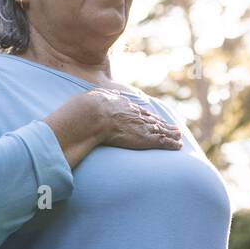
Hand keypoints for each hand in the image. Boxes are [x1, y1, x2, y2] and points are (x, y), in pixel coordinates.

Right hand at [44, 89, 180, 169]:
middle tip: (170, 127)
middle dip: (160, 123)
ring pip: (158, 129)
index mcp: (117, 105)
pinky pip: (160, 140)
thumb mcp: (83, 103)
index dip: (142, 115)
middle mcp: (131, 113)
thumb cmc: (82, 111)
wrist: (90, 115)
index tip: (148, 117)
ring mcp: (138, 125)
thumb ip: (83, 107)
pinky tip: (177, 145)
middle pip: (149, 119)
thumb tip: (71, 113)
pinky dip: (170, 143)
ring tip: (178, 137)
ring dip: (169, 134)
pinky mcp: (142, 137)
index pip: (133, 111)